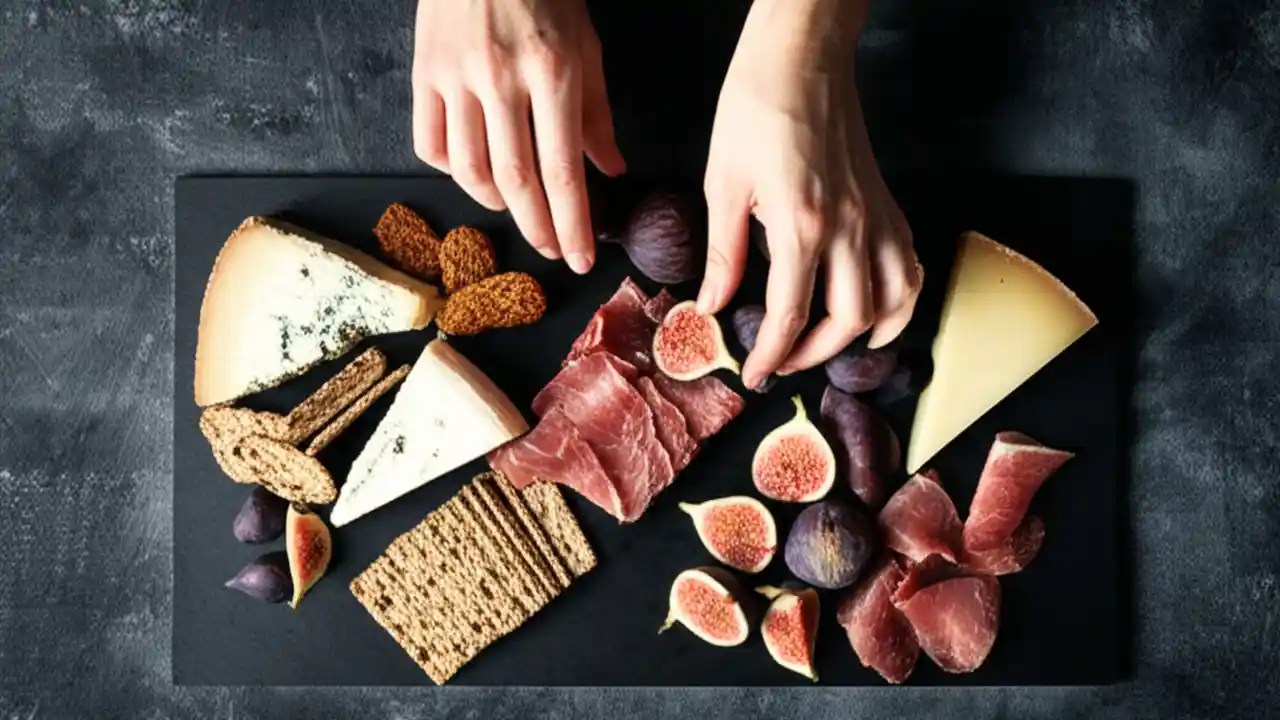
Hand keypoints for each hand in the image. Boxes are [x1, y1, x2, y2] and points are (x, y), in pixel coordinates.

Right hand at [412, 0, 625, 272]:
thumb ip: (597, 114)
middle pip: (517, 181)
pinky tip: (477, 174)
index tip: (582, 257)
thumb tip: (612, 170)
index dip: (573, 223)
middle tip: (554, 251)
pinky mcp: (423, 74)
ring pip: (470, 171)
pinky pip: (432, 145)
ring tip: (520, 210)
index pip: (563, 170)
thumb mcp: (586, 44)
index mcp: (552, 71)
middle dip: (539, 228)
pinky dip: (454, 172)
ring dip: (498, 204)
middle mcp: (501, 79)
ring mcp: (456, 77)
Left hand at [698, 0, 920, 388]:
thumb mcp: (723, 186)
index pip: (791, 315)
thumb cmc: (754, 110)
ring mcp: (875, 214)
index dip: (772, 355)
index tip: (756, 375)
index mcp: (803, 226)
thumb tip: (712, 306)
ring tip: (840, 350)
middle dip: (816, 353)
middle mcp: (850, 227)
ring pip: (895, 297)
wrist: (800, 58)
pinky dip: (900, 295)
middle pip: (850, 319)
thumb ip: (724, 256)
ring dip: (872, 334)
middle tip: (785, 362)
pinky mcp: (885, 200)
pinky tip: (876, 306)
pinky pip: (908, 262)